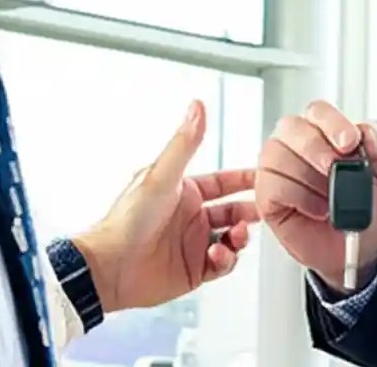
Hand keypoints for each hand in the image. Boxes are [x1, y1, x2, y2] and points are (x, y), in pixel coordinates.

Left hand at [72, 100, 258, 311]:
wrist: (110, 268)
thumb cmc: (128, 219)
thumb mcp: (162, 175)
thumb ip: (185, 143)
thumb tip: (197, 106)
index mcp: (184, 192)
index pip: (224, 182)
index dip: (246, 179)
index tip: (266, 177)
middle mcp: (190, 216)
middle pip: (233, 210)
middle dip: (250, 210)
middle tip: (263, 210)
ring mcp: (193, 244)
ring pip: (232, 237)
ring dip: (240, 236)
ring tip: (237, 235)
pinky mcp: (194, 271)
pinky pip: (223, 264)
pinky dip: (226, 259)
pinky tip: (217, 254)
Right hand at [255, 100, 376, 292]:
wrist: (357, 246)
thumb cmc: (365, 206)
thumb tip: (368, 132)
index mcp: (324, 132)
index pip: (318, 111)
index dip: (332, 123)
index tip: (350, 142)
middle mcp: (296, 144)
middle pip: (291, 127)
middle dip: (315, 147)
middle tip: (334, 168)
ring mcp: (277, 168)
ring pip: (278, 154)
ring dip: (309, 177)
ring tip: (331, 198)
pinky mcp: (266, 194)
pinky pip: (272, 184)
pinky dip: (299, 197)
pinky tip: (317, 208)